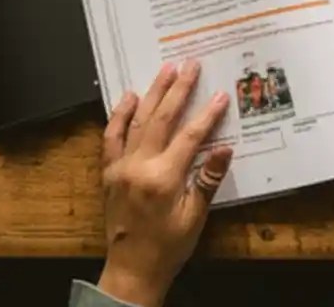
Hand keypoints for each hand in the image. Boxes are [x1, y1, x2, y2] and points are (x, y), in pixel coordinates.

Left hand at [97, 61, 232, 306]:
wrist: (132, 268)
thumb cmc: (168, 246)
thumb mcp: (195, 216)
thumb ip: (208, 179)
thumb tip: (225, 147)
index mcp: (163, 178)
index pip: (190, 137)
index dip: (207, 114)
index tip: (220, 95)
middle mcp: (138, 166)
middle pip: (161, 119)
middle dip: (178, 90)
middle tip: (191, 65)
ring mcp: (120, 167)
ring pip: (137, 121)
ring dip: (152, 93)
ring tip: (166, 70)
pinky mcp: (108, 172)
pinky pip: (111, 136)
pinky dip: (119, 115)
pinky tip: (129, 97)